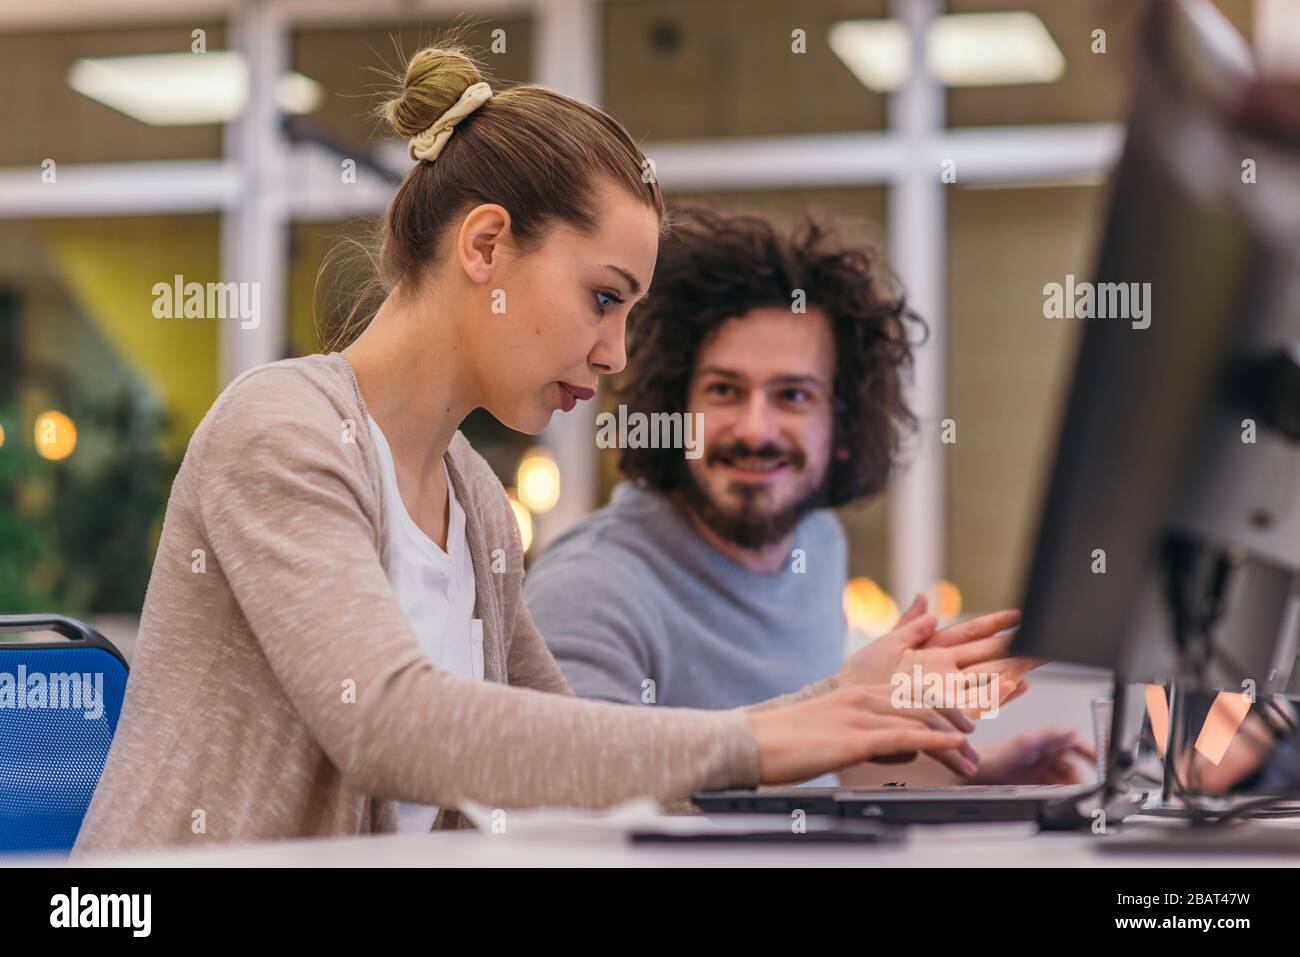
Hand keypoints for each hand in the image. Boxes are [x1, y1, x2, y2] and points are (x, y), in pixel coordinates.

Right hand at [748, 684, 974, 784]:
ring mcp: (858, 715)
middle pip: (921, 703)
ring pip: (919, 719)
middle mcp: (861, 698)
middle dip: (953, 721)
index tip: (959, 723)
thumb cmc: (782, 741)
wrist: (749, 742)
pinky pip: (904, 736)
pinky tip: (952, 746)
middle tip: (973, 742)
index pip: (909, 694)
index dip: (939, 707)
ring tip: (971, 754)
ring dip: (952, 737)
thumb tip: (894, 747)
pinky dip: (934, 739)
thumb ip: (863, 733)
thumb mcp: (828, 730)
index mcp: (854, 693)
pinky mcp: (854, 737)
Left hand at [837, 594, 1036, 717]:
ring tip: (1038, 662)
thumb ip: (910, 623)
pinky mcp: (942, 710)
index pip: (973, 634)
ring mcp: (947, 690)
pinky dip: (998, 695)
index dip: (995, 624)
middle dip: (1019, 650)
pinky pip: (976, 703)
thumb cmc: (863, 674)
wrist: (848, 700)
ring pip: (990, 679)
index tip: (1019, 615)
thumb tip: (924, 597)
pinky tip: (1016, 685)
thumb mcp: (887, 643)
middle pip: (990, 657)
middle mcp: (947, 671)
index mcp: (935, 651)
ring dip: (1016, 671)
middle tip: (1046, 642)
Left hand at [968, 727, 1094, 784]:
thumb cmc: (995, 755)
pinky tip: (1059, 797)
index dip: (1090, 752)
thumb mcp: (1025, 742)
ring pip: (1066, 779)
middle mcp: (1045, 754)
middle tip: (1086, 787)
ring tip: (1072, 794)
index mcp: (1046, 741)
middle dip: (1081, 776)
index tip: (1102, 761)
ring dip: (1071, 787)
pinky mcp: (1035, 783)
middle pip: (1074, 766)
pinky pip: (1055, 789)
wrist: (976, 773)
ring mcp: (1040, 769)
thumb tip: (1072, 729)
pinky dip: (1060, 793)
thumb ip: (1050, 735)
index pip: (1075, 744)